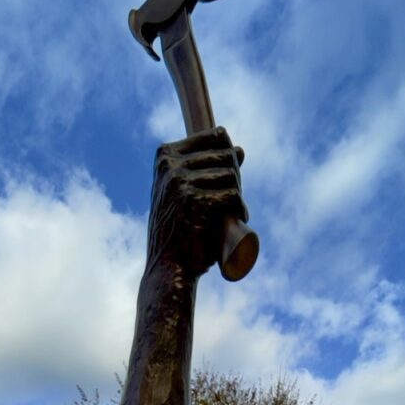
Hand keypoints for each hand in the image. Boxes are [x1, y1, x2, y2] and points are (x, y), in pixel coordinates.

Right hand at [147, 126, 247, 277]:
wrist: (168, 268)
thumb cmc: (179, 231)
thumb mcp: (186, 193)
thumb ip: (206, 169)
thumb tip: (240, 149)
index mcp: (165, 155)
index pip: (217, 135)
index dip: (230, 156)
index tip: (227, 178)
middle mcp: (169, 164)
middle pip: (227, 155)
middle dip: (236, 177)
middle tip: (231, 202)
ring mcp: (180, 181)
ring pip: (231, 175)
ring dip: (238, 195)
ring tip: (232, 213)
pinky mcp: (194, 200)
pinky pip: (232, 195)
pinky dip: (239, 209)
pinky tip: (237, 219)